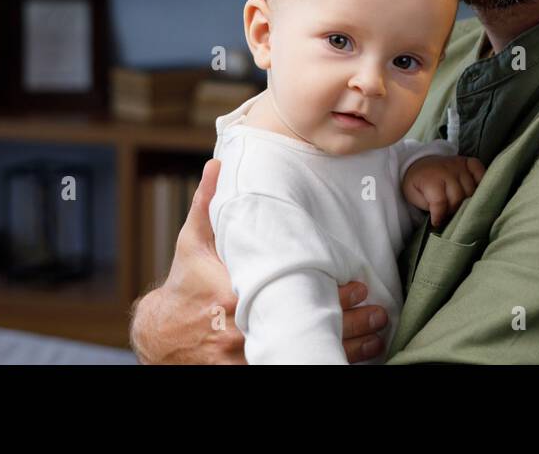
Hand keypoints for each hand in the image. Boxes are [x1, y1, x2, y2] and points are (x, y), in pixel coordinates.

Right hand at [128, 158, 391, 363]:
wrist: (161, 334)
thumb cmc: (186, 283)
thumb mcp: (193, 242)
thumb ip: (207, 203)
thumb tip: (218, 164)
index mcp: (231, 295)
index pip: (291, 296)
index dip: (329, 295)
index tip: (359, 286)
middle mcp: (238, 331)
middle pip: (303, 328)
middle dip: (347, 324)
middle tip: (377, 310)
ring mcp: (243, 358)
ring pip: (302, 355)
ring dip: (344, 349)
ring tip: (376, 336)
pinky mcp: (246, 373)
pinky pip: (291, 368)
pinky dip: (320, 363)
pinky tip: (352, 359)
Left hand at [402, 155, 485, 227]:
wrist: (419, 164)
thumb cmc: (418, 184)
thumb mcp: (414, 197)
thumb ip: (429, 207)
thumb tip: (443, 219)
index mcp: (431, 179)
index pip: (441, 202)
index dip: (439, 215)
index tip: (437, 222)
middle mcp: (447, 170)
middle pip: (459, 198)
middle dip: (453, 209)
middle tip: (448, 212)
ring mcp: (459, 165)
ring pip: (471, 190)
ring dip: (467, 200)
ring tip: (460, 204)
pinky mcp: (468, 162)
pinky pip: (481, 171)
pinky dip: (482, 181)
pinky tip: (477, 191)